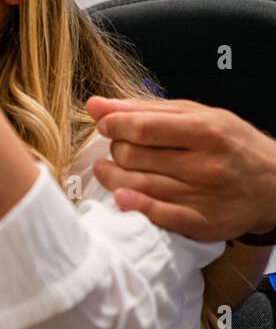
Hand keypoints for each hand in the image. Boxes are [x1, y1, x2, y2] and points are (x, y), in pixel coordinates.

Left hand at [88, 95, 275, 240]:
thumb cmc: (232, 144)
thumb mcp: (199, 116)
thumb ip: (146, 109)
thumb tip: (96, 104)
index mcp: (207, 131)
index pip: (144, 127)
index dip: (114, 125)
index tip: (105, 124)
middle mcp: (206, 165)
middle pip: (134, 156)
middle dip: (115, 149)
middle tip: (117, 148)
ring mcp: (204, 196)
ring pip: (137, 185)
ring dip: (111, 176)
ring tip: (108, 169)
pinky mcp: (202, 223)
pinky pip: (157, 216)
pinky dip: (132, 206)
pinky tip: (120, 196)